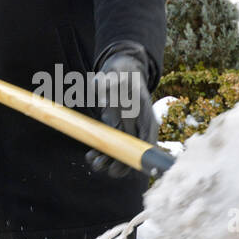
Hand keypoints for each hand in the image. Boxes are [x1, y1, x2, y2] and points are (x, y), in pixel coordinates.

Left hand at [85, 44, 156, 178]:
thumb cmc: (119, 71)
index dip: (143, 152)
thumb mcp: (114, 73)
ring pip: (122, 152)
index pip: (149, 135)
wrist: (119, 70)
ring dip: (109, 161)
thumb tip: (103, 101)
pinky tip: (90, 155)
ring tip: (94, 162)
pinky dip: (101, 154)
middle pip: (134, 149)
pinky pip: (111, 147)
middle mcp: (139, 123)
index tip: (131, 162)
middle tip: (108, 168)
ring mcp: (128, 128)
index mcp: (144, 111)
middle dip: (122, 163)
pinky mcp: (117, 130)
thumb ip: (108, 85)